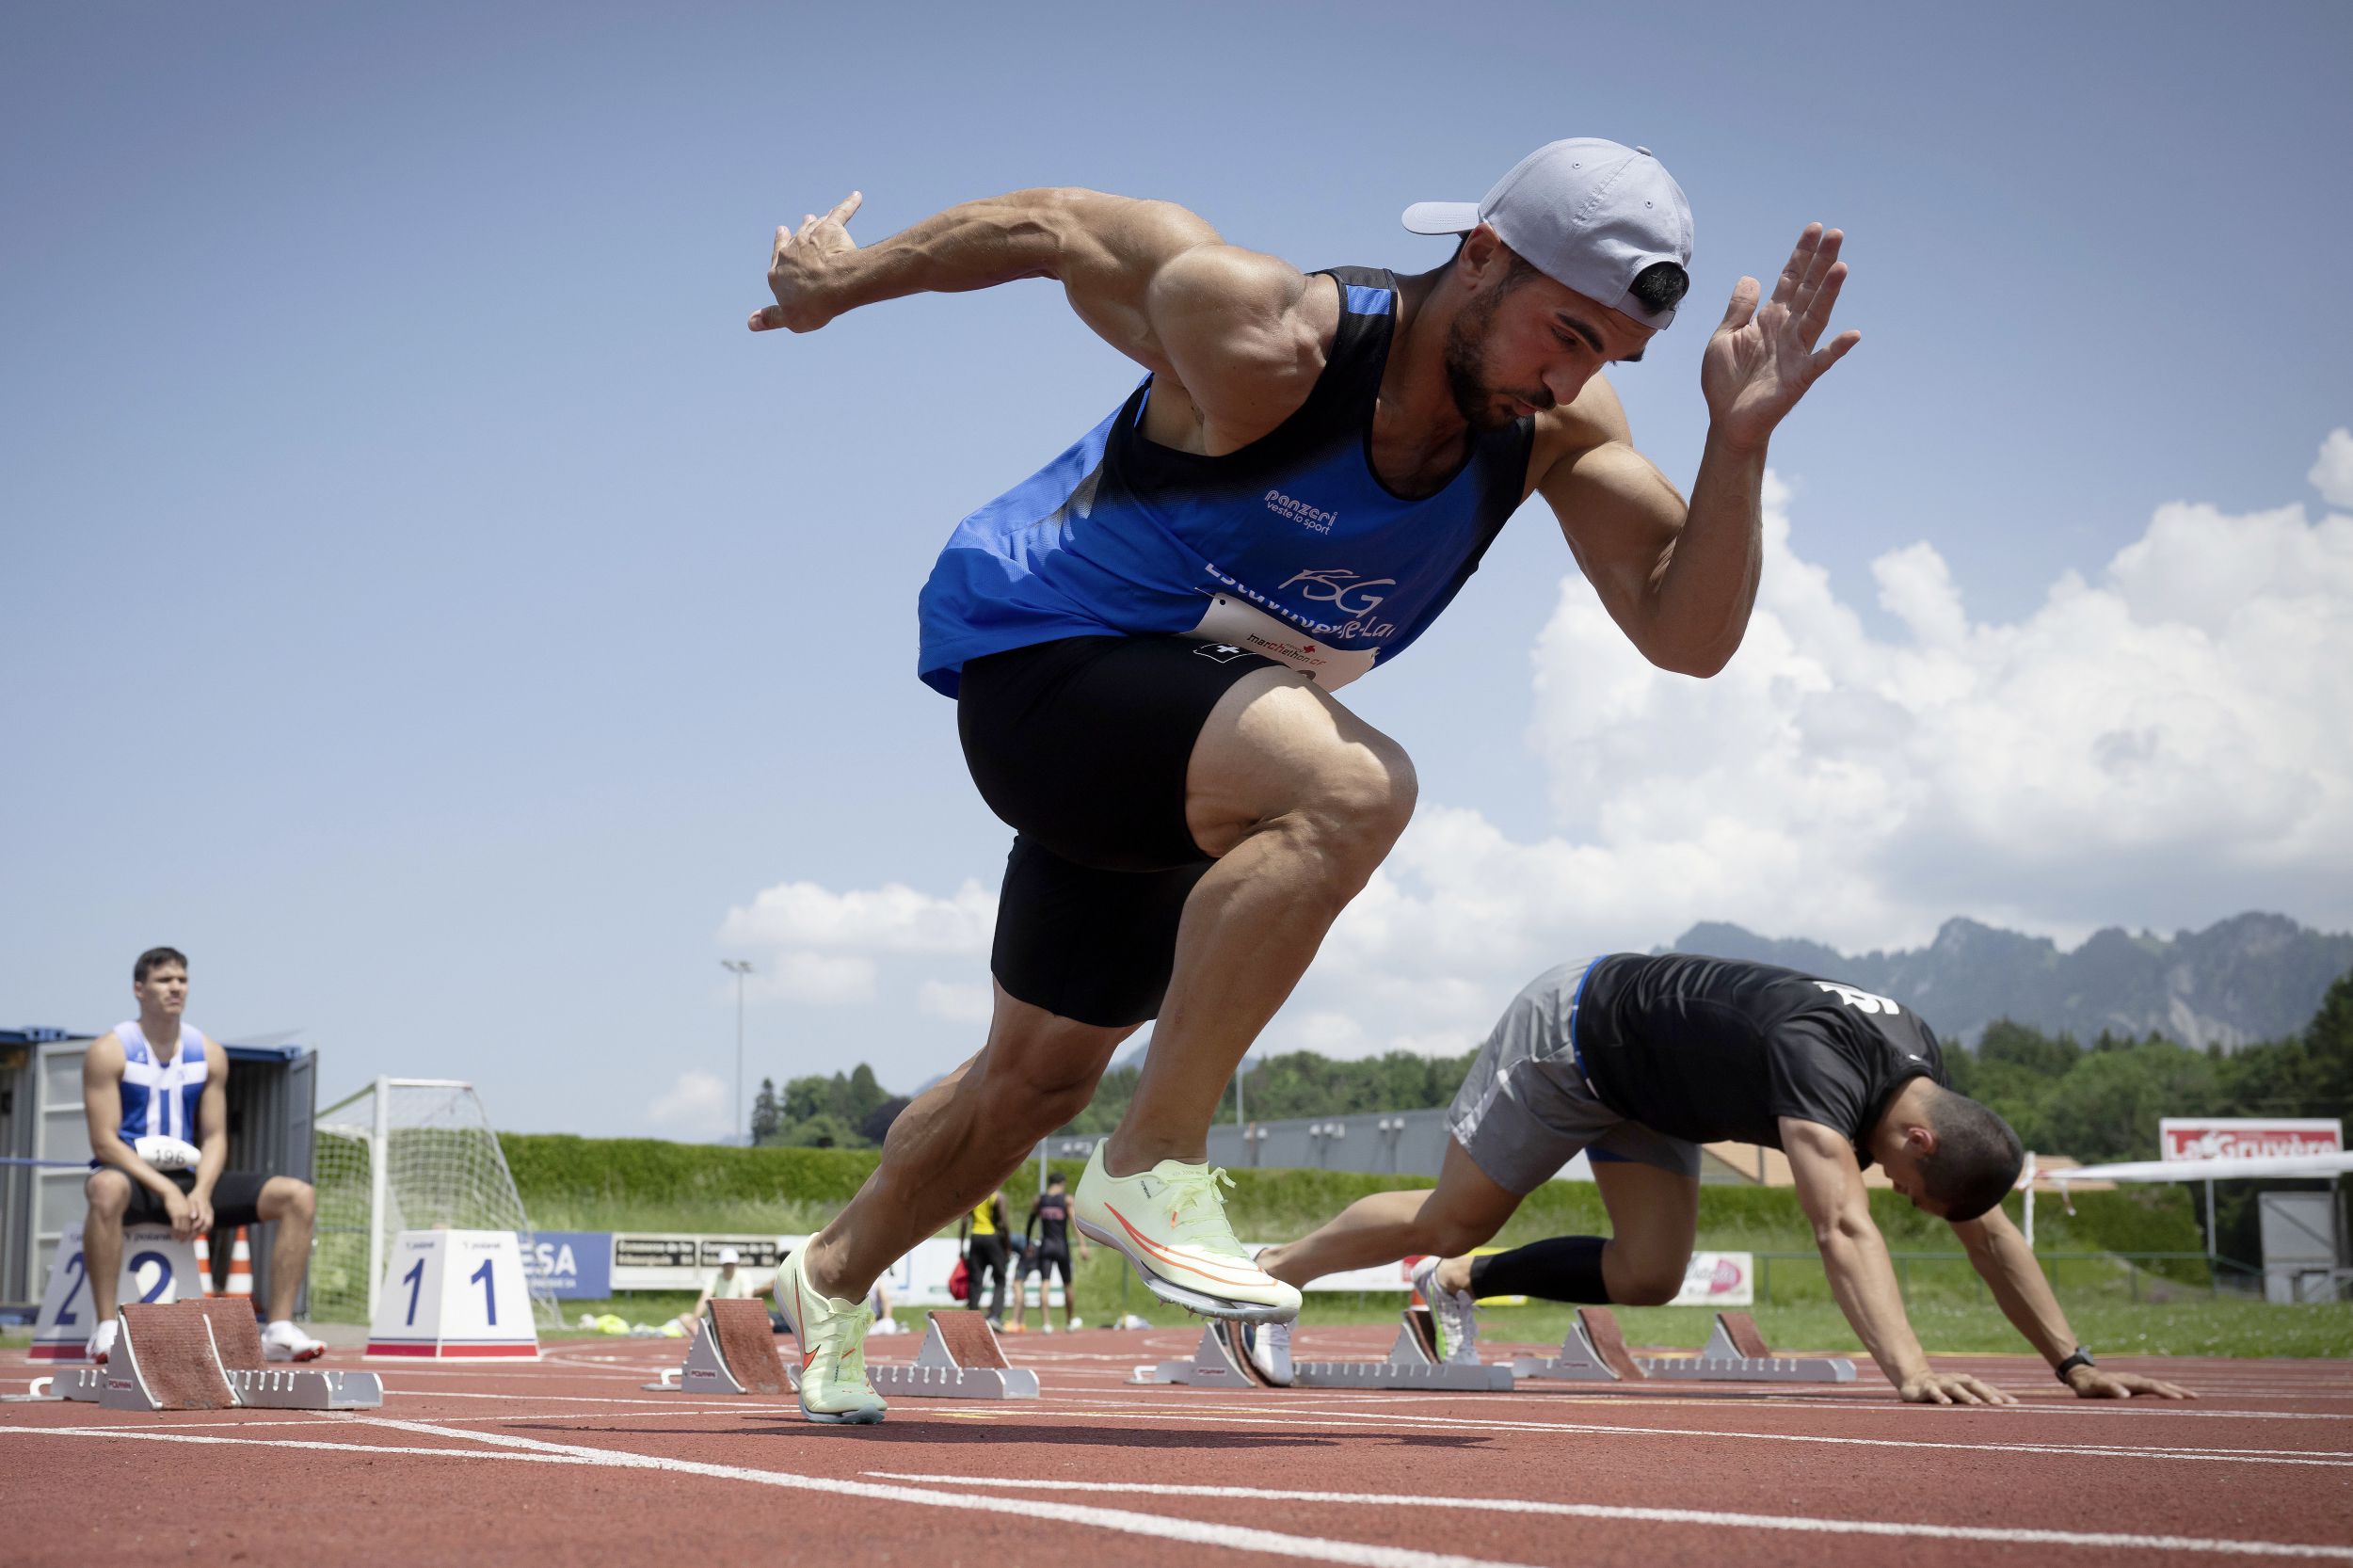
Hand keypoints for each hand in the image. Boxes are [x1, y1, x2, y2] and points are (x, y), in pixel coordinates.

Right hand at [162, 1186, 195, 1242]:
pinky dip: (174, 1232)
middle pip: (188, 1229)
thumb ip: (188, 1216)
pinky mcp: (175, 1215)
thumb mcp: (186, 1208)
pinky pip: (175, 1226)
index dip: (192, 1233)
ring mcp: (182, 1215)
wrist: (172, 1194)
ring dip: (180, 1236)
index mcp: (193, 1213)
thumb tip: (187, 1224)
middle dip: (186, 1236)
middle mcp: (189, 1215)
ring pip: (182, 1229)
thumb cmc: (179, 1201)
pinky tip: (173, 1235)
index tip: (189, 1238)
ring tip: (178, 1240)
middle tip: (183, 1241)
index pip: (194, 1225)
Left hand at [186, 1190, 213, 1238]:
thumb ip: (193, 1208)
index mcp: (204, 1209)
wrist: (203, 1192)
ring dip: (201, 1233)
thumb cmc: (195, 1197)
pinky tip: (197, 1233)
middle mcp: (209, 1213)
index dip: (196, 1226)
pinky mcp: (210, 1216)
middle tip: (190, 1238)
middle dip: (199, 1233)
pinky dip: (204, 1230)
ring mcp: (210, 1214)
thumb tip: (193, 1216)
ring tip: (193, 1237)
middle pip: (207, 1226)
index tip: (189, 1231)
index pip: (202, 1220)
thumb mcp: (191, 1201)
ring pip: (209, 1226)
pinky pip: (209, 1225)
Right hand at [749, 191, 862, 332]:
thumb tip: (750, 323)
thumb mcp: (789, 318)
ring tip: (818, 216)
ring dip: (816, 221)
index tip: (780, 235)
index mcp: (778, 272)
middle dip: (795, 234)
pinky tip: (858, 196)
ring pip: (814, 226)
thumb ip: (771, 318)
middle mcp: (791, 251)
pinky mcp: (831, 229)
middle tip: (797, 224)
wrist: (833, 286)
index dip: (779, 250)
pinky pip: (842, 212)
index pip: (777, 259)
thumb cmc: (812, 305)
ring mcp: (810, 237)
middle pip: (793, 240)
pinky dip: (850, 204)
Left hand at [1701, 224, 1860, 453]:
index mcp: (1769, 318)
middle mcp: (1787, 330)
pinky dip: (1837, 349)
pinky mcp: (1799, 378)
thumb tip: (1751, 277)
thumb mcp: (1724, 337)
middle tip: (1835, 234)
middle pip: (1807, 290)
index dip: (1801, 255)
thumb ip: (1739, 308)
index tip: (1814, 229)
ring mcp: (1796, 352)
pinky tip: (1852, 335)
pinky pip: (1821, 362)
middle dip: (1820, 262)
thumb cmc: (1725, 381)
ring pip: (1816, 316)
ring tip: (1841, 266)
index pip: (1789, 280)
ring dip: (1829, 292)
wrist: (1726, 421)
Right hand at [1898, 1370, 2016, 1405]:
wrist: (1915, 1381)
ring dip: (1966, 1395)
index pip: (1986, 1387)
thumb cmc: (1943, 1391)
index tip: (2015, 1404)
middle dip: (1987, 1393)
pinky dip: (1940, 1396)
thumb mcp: (1961, 1395)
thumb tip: (2001, 1412)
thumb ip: (1976, 1401)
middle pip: (1973, 1384)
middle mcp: (1956, 1380)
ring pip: (1956, 1387)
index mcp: (1966, 1382)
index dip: (2000, 1394)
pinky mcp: (1927, 1387)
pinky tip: (1947, 1403)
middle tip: (1999, 1404)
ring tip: (1977, 1404)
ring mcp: (1942, 1382)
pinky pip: (1934, 1392)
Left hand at [2067, 1364, 2196, 1399]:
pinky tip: (2175, 1396)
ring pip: (2160, 1384)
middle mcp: (2135, 1379)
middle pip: (2161, 1384)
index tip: (2181, 1399)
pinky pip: (2155, 1387)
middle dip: (2179, 1390)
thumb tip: (2126, 1396)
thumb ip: (2110, 1389)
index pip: (2152, 1386)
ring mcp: (2136, 1381)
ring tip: (2193, 1397)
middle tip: (2196, 1398)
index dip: (2165, 1392)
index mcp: (2129, 1381)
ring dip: (2176, 1390)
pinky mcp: (2135, 1385)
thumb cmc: (2087, 1385)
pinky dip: (2167, 1391)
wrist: (2080, 1375)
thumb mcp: (2095, 1388)